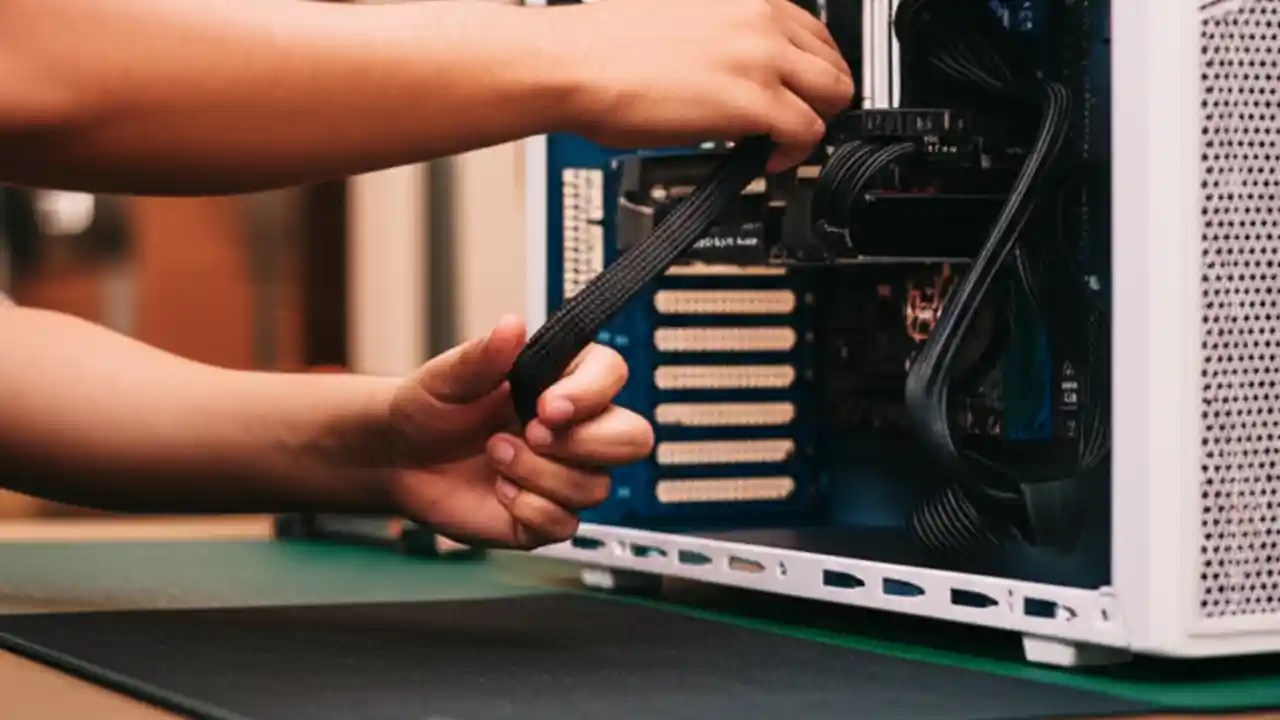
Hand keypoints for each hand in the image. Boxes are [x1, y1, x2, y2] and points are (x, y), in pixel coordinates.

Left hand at [383, 315, 652, 548]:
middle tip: (532, 433)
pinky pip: (565, 524)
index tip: (548, 406)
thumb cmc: (429, 408)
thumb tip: (512, 325)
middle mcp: (576, 429)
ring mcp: (566, 475)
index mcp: (562, 382)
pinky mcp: (548, 517)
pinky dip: (529, 509)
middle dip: (586, 442)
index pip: (612, 376)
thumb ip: (482, 356)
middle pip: (633, 438)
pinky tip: (499, 490)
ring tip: (494, 455)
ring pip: (595, 486)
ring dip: (540, 474)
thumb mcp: (446, 377)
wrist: (399, 460)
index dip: (590, 393)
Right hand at [540, 0, 854, 171]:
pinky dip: (795, 153)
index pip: (812, 31)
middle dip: (820, 99)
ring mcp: (761, 58)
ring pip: (833, 94)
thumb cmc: (603, 47)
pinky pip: (807, 131)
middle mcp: (760, 18)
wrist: (575, 63)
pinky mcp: (753, 101)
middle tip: (795, 122)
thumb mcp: (676, 18)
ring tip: (782, 144)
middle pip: (833, 61)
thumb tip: (727, 68)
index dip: (807, 70)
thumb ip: (716, 35)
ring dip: (814, 124)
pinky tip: (769, 160)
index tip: (794, 91)